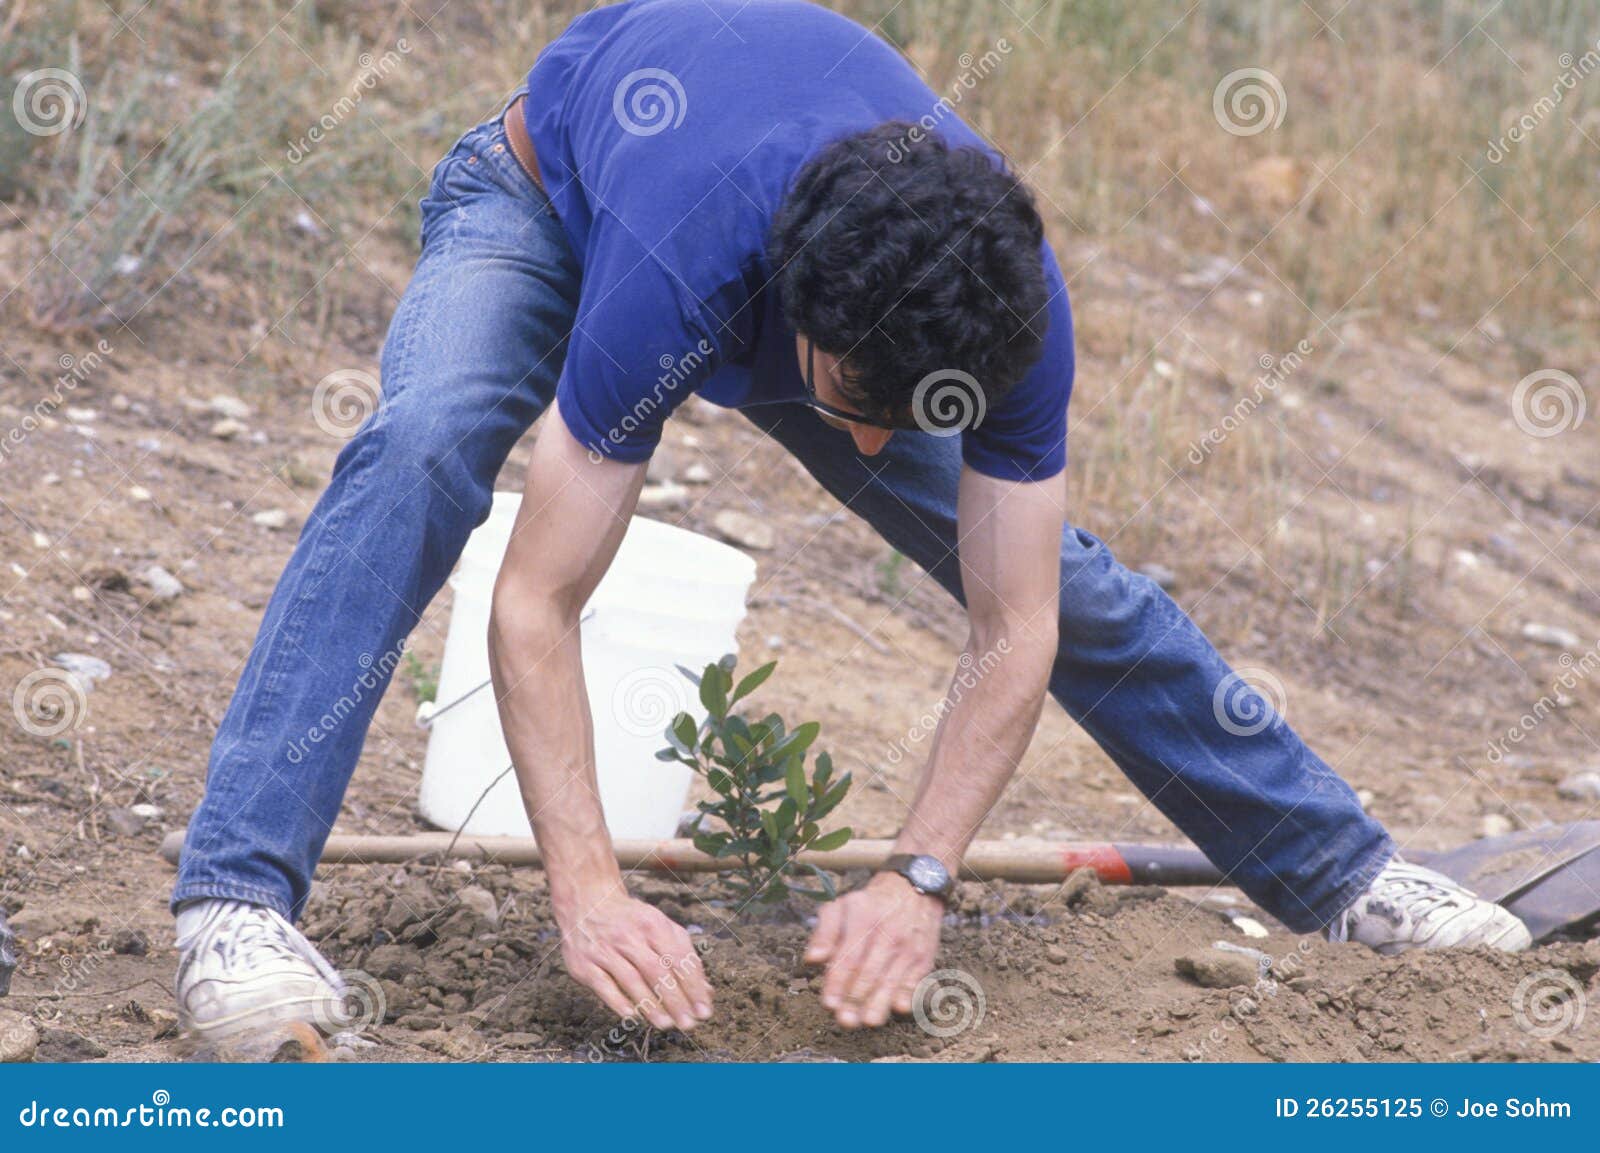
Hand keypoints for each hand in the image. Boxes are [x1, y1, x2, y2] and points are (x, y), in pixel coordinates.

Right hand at [556, 889, 712, 1030]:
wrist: (586, 902)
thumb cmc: (631, 921)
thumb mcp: (659, 926)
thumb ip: (683, 955)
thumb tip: (705, 991)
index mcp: (653, 924)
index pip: (678, 959)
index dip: (693, 987)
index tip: (704, 1010)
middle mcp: (629, 936)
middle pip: (657, 971)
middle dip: (675, 1001)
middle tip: (688, 1024)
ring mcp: (605, 949)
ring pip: (631, 980)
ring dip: (650, 1006)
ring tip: (666, 1024)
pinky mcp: (584, 963)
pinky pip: (603, 986)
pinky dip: (618, 1002)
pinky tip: (633, 1016)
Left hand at [805, 872, 943, 1027]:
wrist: (913, 890)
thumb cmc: (870, 904)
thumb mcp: (842, 906)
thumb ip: (824, 931)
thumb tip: (812, 959)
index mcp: (863, 917)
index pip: (849, 956)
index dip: (837, 982)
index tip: (828, 1003)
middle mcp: (888, 931)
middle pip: (869, 971)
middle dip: (856, 998)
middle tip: (845, 1020)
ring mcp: (908, 946)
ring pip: (892, 979)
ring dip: (879, 1003)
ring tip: (867, 1021)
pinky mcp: (923, 957)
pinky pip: (915, 979)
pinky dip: (908, 994)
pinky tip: (898, 1008)